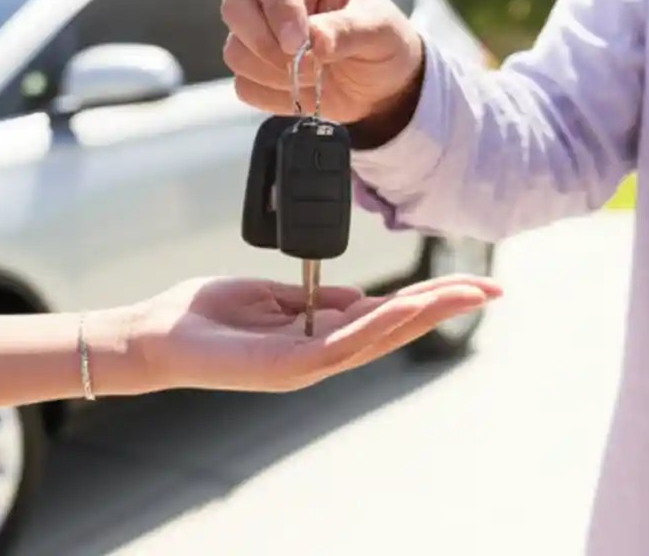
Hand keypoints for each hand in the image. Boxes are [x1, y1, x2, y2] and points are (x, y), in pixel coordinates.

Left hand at [128, 275, 500, 392]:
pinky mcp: (290, 368)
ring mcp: (308, 365)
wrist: (155, 334)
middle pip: (395, 328)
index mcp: (316, 334)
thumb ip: (313, 298)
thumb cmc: (204, 315)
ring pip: (381, 337)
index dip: (428, 298)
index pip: (383, 315)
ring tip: (467, 290)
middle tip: (493, 286)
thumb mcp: (268, 295)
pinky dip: (381, 323)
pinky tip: (410, 302)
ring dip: (426, 312)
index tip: (469, 279)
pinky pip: (345, 343)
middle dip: (445, 306)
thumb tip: (356, 296)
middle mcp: (320, 354)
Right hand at [221, 0, 424, 128]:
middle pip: (235, 7)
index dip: (279, 5)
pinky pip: (244, 85)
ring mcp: (257, 31)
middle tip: (305, 64)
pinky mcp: (253, 68)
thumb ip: (347, 30)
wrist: (381, 85)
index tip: (299, 42)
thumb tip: (313, 42)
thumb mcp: (379, 30)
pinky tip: (304, 90)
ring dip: (275, 74)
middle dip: (266, 44)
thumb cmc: (382, 40)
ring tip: (316, 76)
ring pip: (235, 51)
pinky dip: (274, 95)